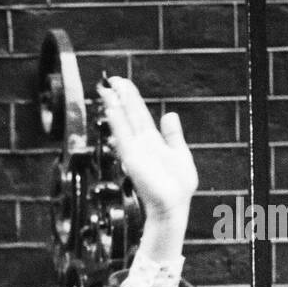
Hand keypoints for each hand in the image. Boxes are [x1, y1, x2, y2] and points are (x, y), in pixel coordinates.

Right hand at [97, 76, 196, 247]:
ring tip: (106, 90)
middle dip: (120, 96)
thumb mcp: (181, 154)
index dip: (131, 98)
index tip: (122, 83)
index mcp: (152, 140)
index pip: (139, 114)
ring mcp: (135, 150)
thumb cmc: (177, 186)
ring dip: (114, 106)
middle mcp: (141, 143)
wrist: (173, 206)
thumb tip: (170, 114)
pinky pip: (123, 136)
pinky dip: (117, 122)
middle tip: (109, 80)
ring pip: (123, 122)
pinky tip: (111, 110)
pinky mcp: (132, 159)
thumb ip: (173, 135)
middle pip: (129, 114)